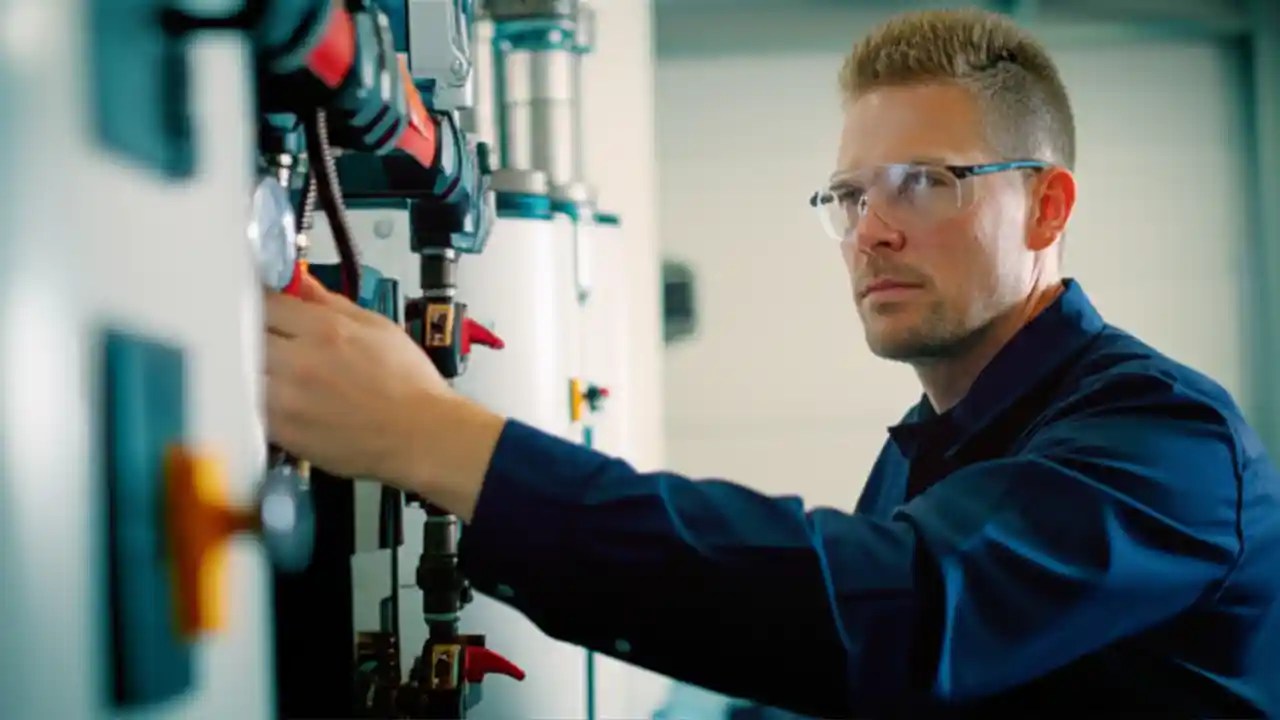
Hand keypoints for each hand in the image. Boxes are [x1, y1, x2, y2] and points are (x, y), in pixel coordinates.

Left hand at [263, 275, 472, 486]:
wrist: (421, 436)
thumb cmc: (408, 383)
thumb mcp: (377, 327)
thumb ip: (330, 303)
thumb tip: (300, 282)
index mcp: (325, 329)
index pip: (264, 302)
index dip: (258, 302)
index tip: (260, 305)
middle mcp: (299, 362)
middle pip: (242, 334)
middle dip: (246, 331)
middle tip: (254, 334)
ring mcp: (287, 400)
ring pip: (239, 371)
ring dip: (243, 365)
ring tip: (260, 366)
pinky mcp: (282, 432)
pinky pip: (247, 406)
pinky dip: (249, 397)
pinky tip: (265, 395)